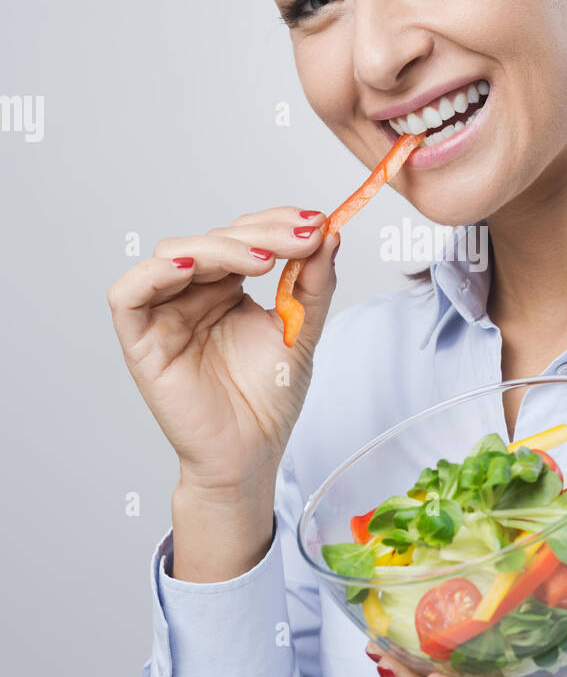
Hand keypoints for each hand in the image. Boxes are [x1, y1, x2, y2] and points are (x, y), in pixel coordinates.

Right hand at [107, 206, 338, 491]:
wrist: (252, 453)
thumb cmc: (269, 399)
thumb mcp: (300, 329)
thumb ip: (313, 282)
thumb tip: (329, 230)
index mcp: (226, 287)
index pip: (243, 235)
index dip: (276, 222)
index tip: (317, 223)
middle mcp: (192, 293)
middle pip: (212, 238)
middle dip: (260, 234)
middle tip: (301, 239)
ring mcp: (165, 313)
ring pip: (175, 254)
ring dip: (219, 247)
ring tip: (262, 261)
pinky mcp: (141, 340)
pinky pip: (128, 294)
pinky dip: (154, 274)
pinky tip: (192, 268)